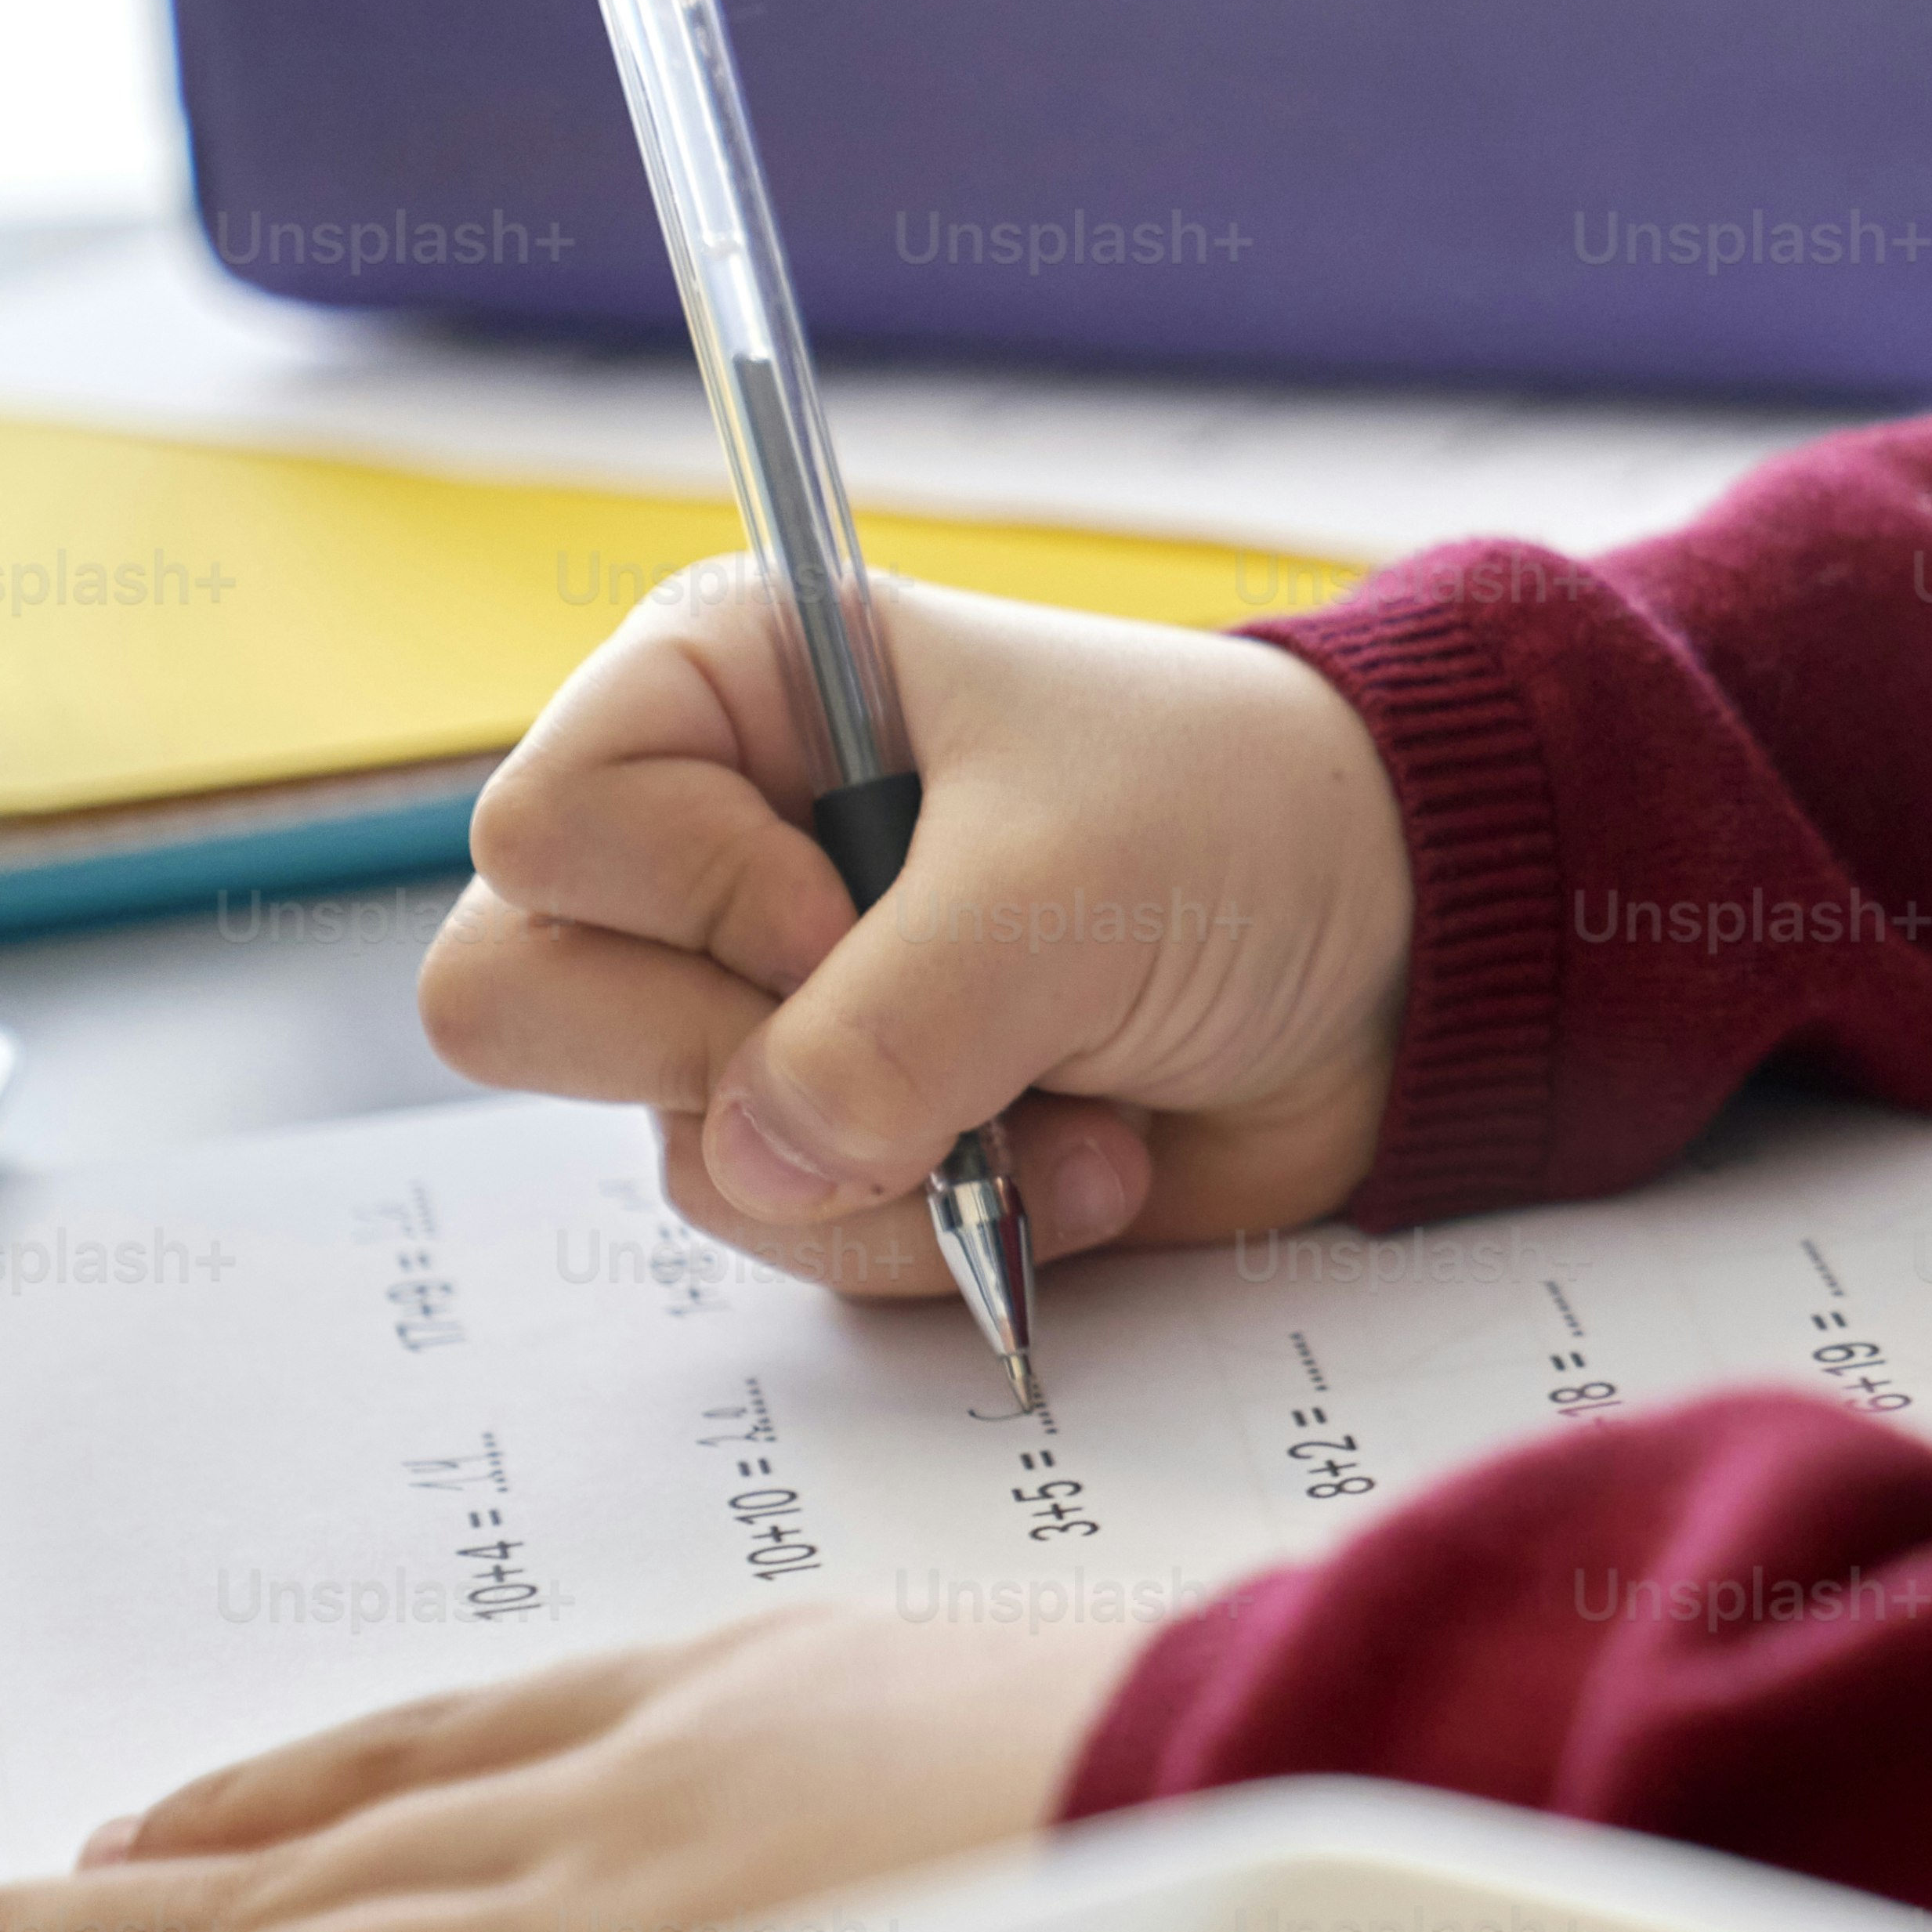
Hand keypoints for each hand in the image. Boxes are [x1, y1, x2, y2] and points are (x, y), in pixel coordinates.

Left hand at [0, 1610, 1149, 1931]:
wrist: (1299, 1740)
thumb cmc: (1191, 1729)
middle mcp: (626, 1808)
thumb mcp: (989, 1694)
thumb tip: (836, 1805)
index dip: (249, 1811)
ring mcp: (623, 1917)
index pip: (423, 1761)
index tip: (106, 1854)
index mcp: (717, 1711)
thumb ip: (865, 1754)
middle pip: (275, 1886)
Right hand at [423, 574, 1416, 1290]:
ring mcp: (772, 1006)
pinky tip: (1087, 1161)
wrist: (1410, 961)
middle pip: (521, 1001)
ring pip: (676, 1151)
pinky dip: (944, 1232)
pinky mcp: (853, 1137)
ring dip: (886, 1165)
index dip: (692, 898)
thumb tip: (763, 1157)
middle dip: (726, 1051)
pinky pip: (795, 1239)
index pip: (543, 830)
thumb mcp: (1069, 887)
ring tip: (1064, 1104)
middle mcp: (713, 848)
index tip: (852, 908)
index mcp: (731, 692)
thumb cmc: (1249, 830)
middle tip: (898, 1023)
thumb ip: (894, 1022)